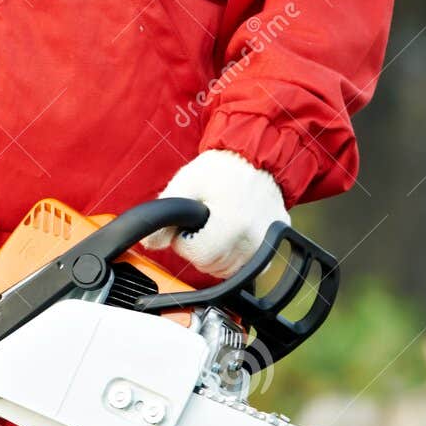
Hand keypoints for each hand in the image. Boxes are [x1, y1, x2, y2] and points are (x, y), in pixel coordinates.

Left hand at [142, 149, 289, 276]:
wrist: (256, 155)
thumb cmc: (221, 168)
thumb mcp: (186, 182)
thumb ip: (165, 213)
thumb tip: (150, 243)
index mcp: (234, 224)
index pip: (199, 255)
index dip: (185, 241)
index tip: (188, 225)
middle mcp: (254, 239)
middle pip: (213, 265)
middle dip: (199, 248)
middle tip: (202, 223)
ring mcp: (267, 244)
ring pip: (229, 270)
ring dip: (216, 255)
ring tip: (217, 227)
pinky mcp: (274, 245)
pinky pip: (248, 267)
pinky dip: (235, 257)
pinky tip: (230, 237)